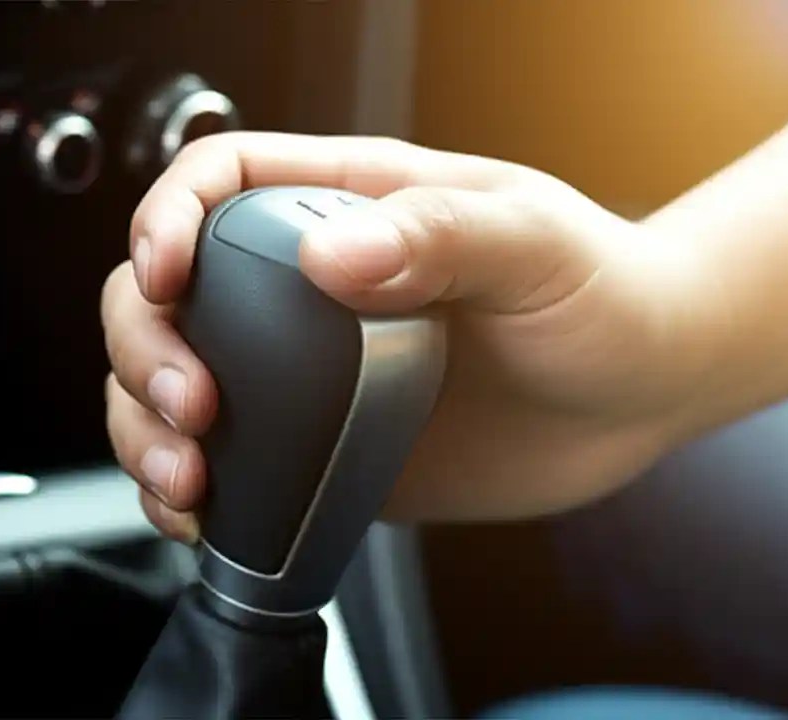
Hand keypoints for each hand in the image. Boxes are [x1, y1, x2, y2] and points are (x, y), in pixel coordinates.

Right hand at [101, 132, 719, 541]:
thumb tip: (335, 254)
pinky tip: (203, 513)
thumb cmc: (602, 293)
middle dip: (146, 348)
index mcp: (347, 208)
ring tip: (189, 476)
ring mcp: (302, 374)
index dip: (166, 218)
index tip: (166, 272)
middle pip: (163, 293)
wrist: (641, 391)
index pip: (216, 183)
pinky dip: (191, 496)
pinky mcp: (317, 448)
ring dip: (146, 429)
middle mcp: (303, 290)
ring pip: (171, 383)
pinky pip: (225, 467)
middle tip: (194, 404)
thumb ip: (441, 233)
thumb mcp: (535, 244)